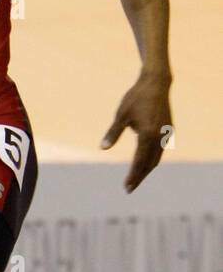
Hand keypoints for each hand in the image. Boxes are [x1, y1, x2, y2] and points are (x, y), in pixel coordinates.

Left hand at [100, 71, 172, 192]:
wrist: (156, 83)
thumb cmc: (135, 97)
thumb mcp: (121, 115)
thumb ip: (113, 133)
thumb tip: (103, 148)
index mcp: (148, 135)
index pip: (139, 162)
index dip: (133, 176)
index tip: (126, 188)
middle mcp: (159, 137)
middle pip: (149, 164)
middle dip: (139, 177)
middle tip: (129, 188)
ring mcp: (166, 134)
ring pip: (157, 158)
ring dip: (146, 169)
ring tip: (136, 178)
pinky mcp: (169, 130)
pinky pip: (160, 150)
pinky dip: (152, 158)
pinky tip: (145, 161)